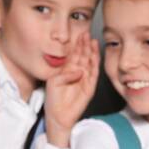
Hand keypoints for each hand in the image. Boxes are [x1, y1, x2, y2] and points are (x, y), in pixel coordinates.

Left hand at [44, 32, 98, 146]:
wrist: (58, 116)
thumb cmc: (53, 100)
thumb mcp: (53, 82)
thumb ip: (65, 74)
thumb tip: (79, 71)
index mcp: (67, 71)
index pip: (74, 54)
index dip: (78, 44)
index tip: (80, 34)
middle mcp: (77, 73)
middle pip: (83, 56)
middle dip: (85, 44)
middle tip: (87, 33)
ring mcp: (85, 79)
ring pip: (90, 62)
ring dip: (91, 52)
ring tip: (92, 41)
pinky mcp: (90, 87)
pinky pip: (94, 73)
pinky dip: (95, 64)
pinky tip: (95, 55)